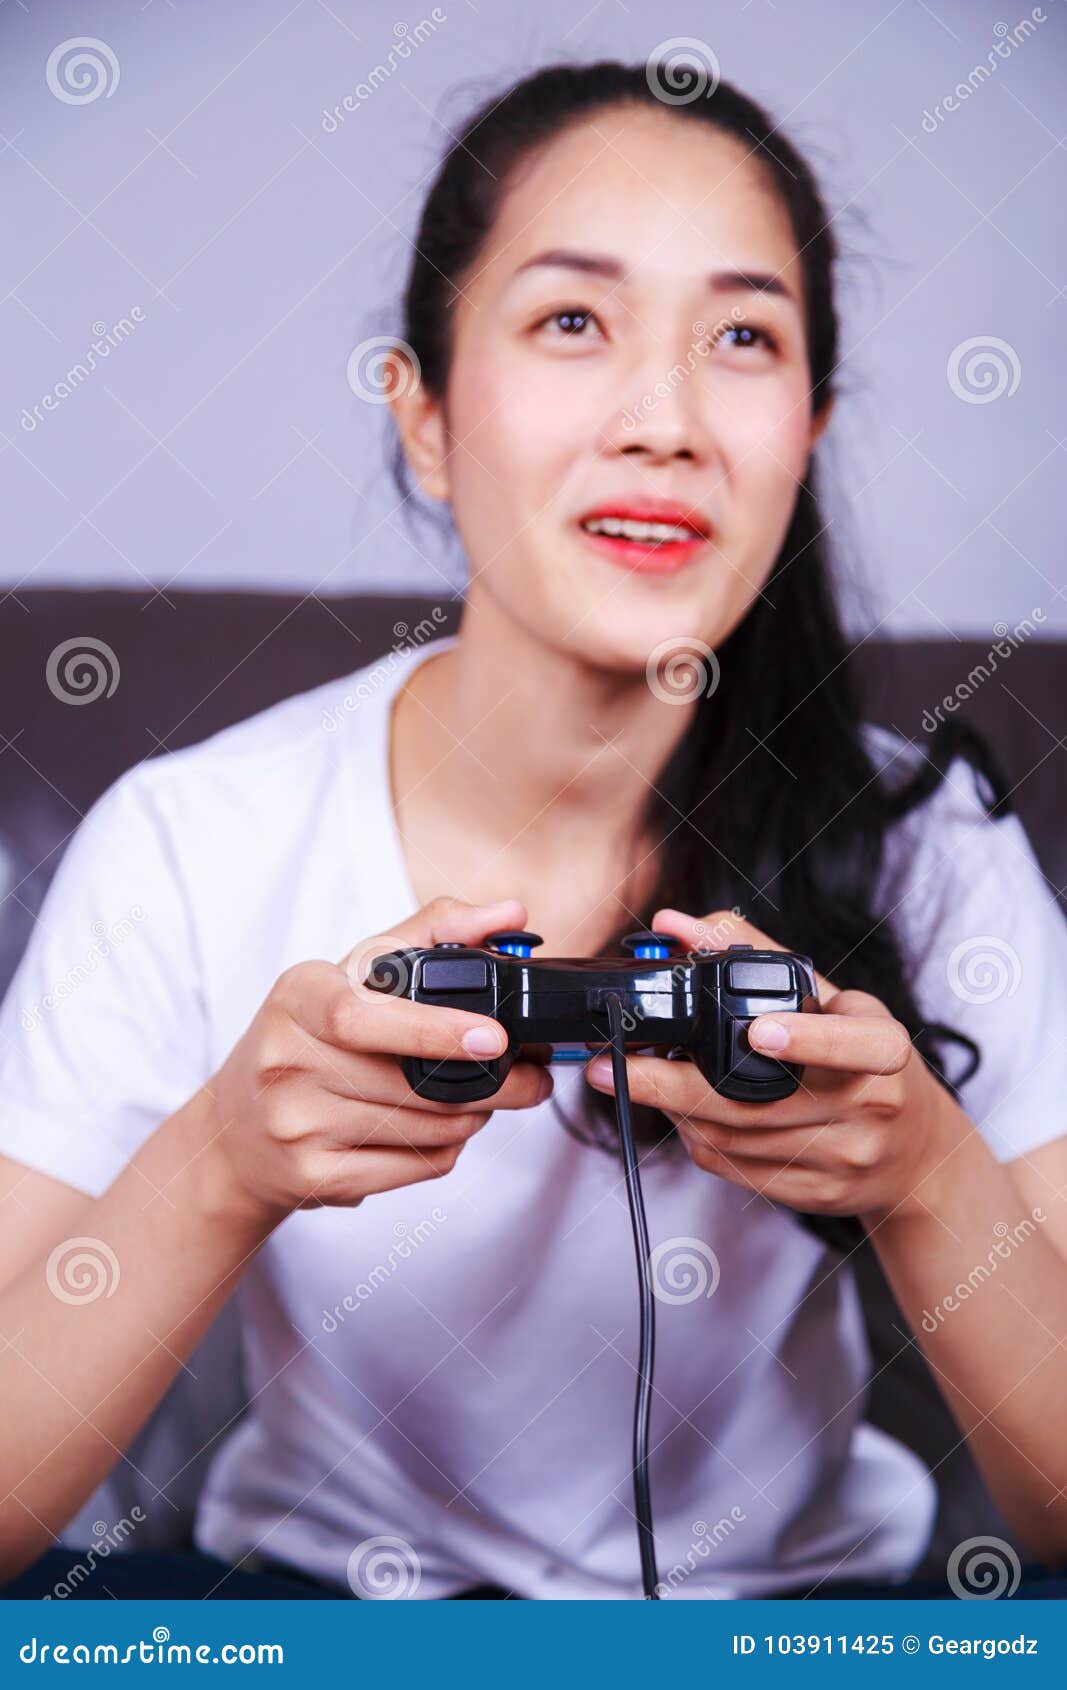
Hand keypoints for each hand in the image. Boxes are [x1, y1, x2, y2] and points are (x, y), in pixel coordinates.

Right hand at [204, 896, 547, 1228]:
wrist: (236, 1131)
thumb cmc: (308, 1038)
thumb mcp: (353, 973)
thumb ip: (433, 932)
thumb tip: (509, 911)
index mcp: (298, 997)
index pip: (360, 1016)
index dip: (432, 1030)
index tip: (495, 1036)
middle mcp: (286, 1061)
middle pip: (407, 1082)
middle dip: (487, 1085)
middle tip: (530, 1078)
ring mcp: (295, 1124)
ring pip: (420, 1129)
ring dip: (471, 1117)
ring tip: (481, 1099)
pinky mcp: (314, 1177)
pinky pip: (411, 1167)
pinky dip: (446, 1149)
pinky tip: (445, 1130)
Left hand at [585, 906, 964, 1224]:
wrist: (914, 1155)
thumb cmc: (864, 1059)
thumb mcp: (834, 999)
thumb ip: (756, 954)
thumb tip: (677, 924)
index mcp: (885, 1054)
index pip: (857, 1046)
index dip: (807, 1039)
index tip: (758, 1031)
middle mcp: (869, 1110)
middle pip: (761, 1105)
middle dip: (673, 1085)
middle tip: (611, 1065)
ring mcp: (842, 1160)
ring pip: (736, 1140)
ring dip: (673, 1111)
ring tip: (637, 1079)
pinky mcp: (814, 1195)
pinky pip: (736, 1169)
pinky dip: (695, 1139)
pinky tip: (678, 1113)